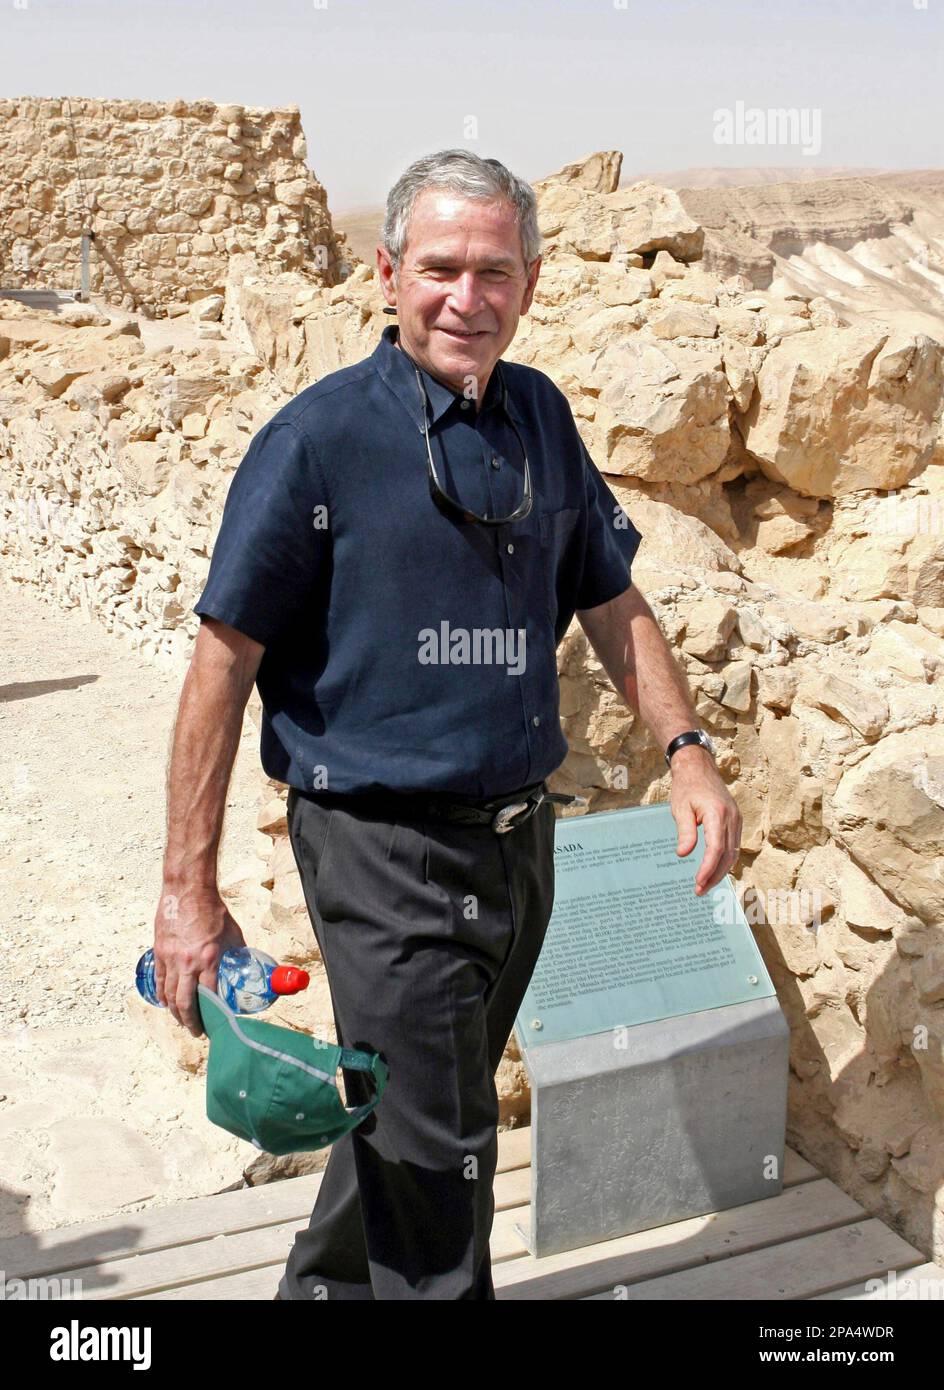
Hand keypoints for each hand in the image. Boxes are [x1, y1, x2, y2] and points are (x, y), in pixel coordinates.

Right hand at [151, 883, 247, 1036]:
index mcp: (209, 959)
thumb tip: (245, 966)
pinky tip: (166, 1003)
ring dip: (175, 1013)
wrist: (187, 891)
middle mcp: (188, 963)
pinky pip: (159, 980)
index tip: (217, 1023)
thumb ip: (236, 953)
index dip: (213, 1013)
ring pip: (169, 995)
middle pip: (185, 1003)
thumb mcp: (233, 934)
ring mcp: (170, 959)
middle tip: (197, 1032)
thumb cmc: (213, 911)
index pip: (210, 996)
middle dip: (191, 1022)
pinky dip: (162, 995)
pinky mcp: (159, 952)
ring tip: (183, 1022)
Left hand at [669, 746, 741, 895]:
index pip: (716, 849)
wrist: (699, 767)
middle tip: (699, 891)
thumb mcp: (680, 808)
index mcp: (718, 814)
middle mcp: (732, 818)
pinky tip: (714, 869)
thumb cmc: (687, 786)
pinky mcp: (736, 820)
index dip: (707, 868)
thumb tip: (683, 854)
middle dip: (714, 875)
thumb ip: (685, 831)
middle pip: (727, 855)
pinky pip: (733, 845)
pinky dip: (725, 860)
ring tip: (705, 885)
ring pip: (733, 852)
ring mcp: (737, 819)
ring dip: (720, 871)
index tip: (697, 883)